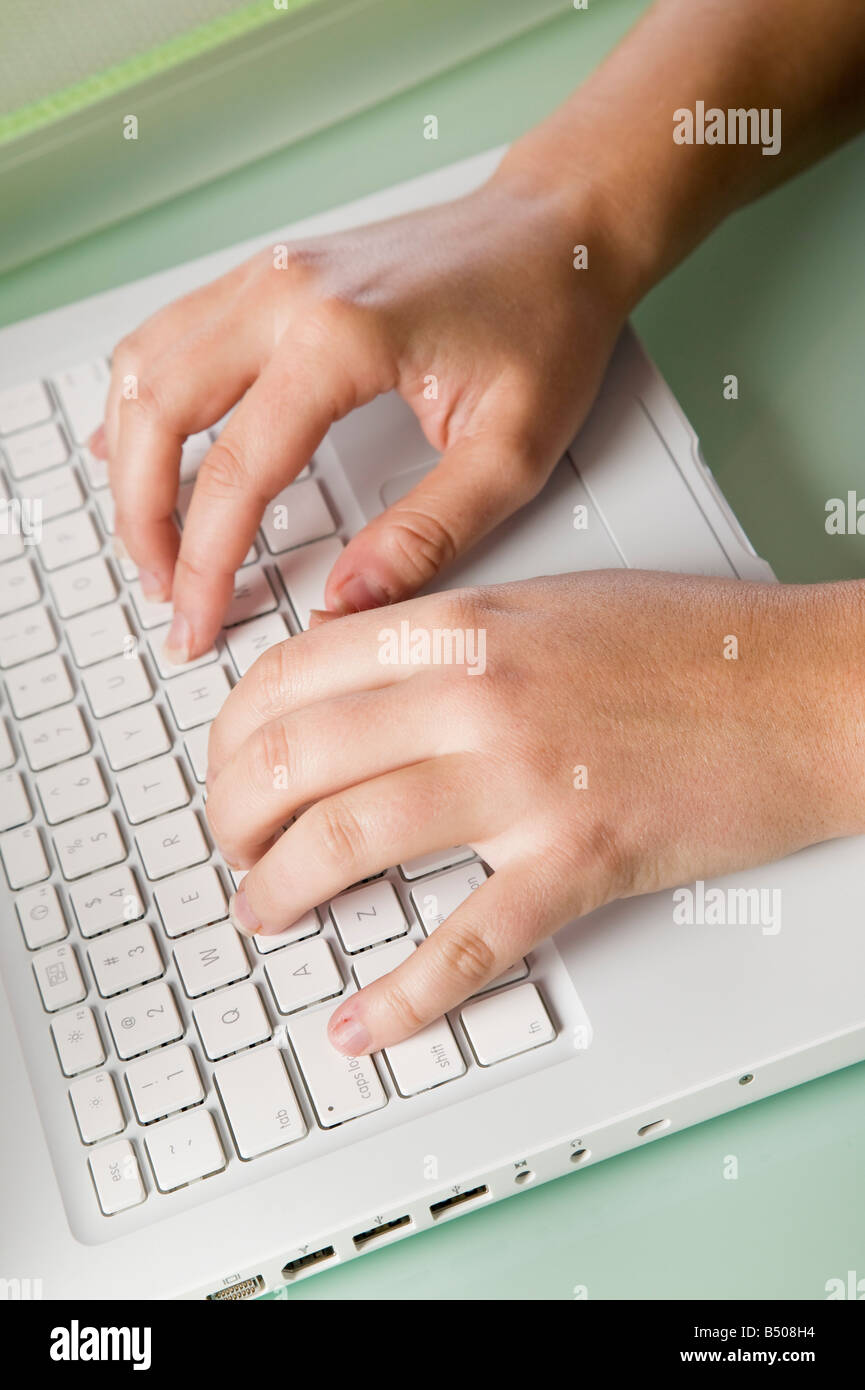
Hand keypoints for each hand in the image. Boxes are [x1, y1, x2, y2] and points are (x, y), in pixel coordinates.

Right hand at [92, 167, 637, 660]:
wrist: (557, 231)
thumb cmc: (545, 321)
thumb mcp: (510, 451)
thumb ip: (426, 535)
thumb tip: (347, 604)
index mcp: (344, 336)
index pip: (239, 471)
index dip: (207, 562)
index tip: (198, 621)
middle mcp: (287, 292)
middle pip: (157, 411)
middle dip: (145, 518)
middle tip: (165, 590)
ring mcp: (270, 273)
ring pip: (144, 366)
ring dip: (130, 460)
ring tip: (150, 538)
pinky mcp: (271, 274)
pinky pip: (168, 334)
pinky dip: (140, 398)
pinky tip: (133, 446)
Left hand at [204, 571, 862, 1054]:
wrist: (806, 691)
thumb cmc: (691, 647)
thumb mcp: (543, 605)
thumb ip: (439, 638)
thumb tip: (345, 679)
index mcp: (464, 627)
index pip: (289, 676)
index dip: (230, 735)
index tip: (225, 769)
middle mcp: (479, 697)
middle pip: (293, 758)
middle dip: (232, 817)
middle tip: (232, 848)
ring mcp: (526, 783)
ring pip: (348, 839)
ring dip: (280, 890)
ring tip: (263, 914)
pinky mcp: (579, 864)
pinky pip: (467, 943)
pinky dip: (401, 997)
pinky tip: (361, 1022)